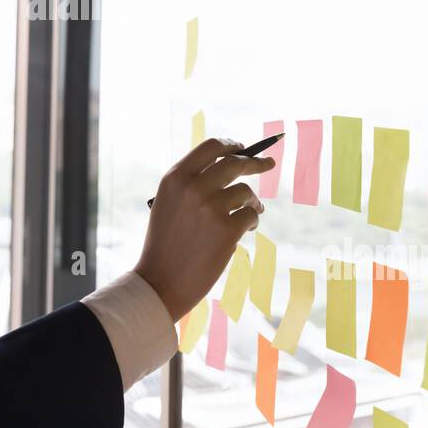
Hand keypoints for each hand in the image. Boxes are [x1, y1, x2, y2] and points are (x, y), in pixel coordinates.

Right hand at [133, 137, 273, 322]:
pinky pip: (250, 214)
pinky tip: (246, 229)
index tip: (243, 148)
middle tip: (268, 165)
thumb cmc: (165, 245)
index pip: (210, 147)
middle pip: (234, 163)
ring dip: (251, 201)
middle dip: (255, 163)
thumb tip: (230, 166)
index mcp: (175, 178)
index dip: (231, 145)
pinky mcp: (227, 229)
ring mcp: (211, 207)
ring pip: (245, 192)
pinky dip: (252, 220)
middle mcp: (193, 187)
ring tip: (250, 213)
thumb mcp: (168, 204)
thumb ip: (191, 184)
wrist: (160, 282)